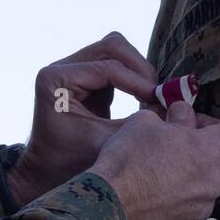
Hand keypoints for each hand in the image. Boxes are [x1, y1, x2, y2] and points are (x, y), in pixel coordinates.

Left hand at [6, 32, 156, 205]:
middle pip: (111, 46)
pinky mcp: (86, 76)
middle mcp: (62, 66)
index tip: (158, 100)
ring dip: (137, 70)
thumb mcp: (105, 144)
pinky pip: (116, 63)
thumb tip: (173, 108)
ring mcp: (73, 68)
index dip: (137, 82)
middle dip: (139, 68)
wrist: (46, 172)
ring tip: (152, 95)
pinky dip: (133, 76)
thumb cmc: (69, 163)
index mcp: (56, 79)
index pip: (106, 68)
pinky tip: (144, 96)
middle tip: (158, 94)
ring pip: (115, 50)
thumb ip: (136, 124)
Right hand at [90, 101, 219, 219]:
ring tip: (166, 171)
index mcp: (208, 152)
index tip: (190, 123)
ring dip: (195, 176)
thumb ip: (173, 116)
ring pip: (209, 186)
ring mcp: (202, 208)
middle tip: (179, 145)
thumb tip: (182, 116)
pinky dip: (183, 200)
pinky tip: (160, 194)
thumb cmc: (127, 159)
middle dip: (206, 150)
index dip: (209, 124)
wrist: (108, 204)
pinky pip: (194, 209)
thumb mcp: (146, 121)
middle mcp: (213, 182)